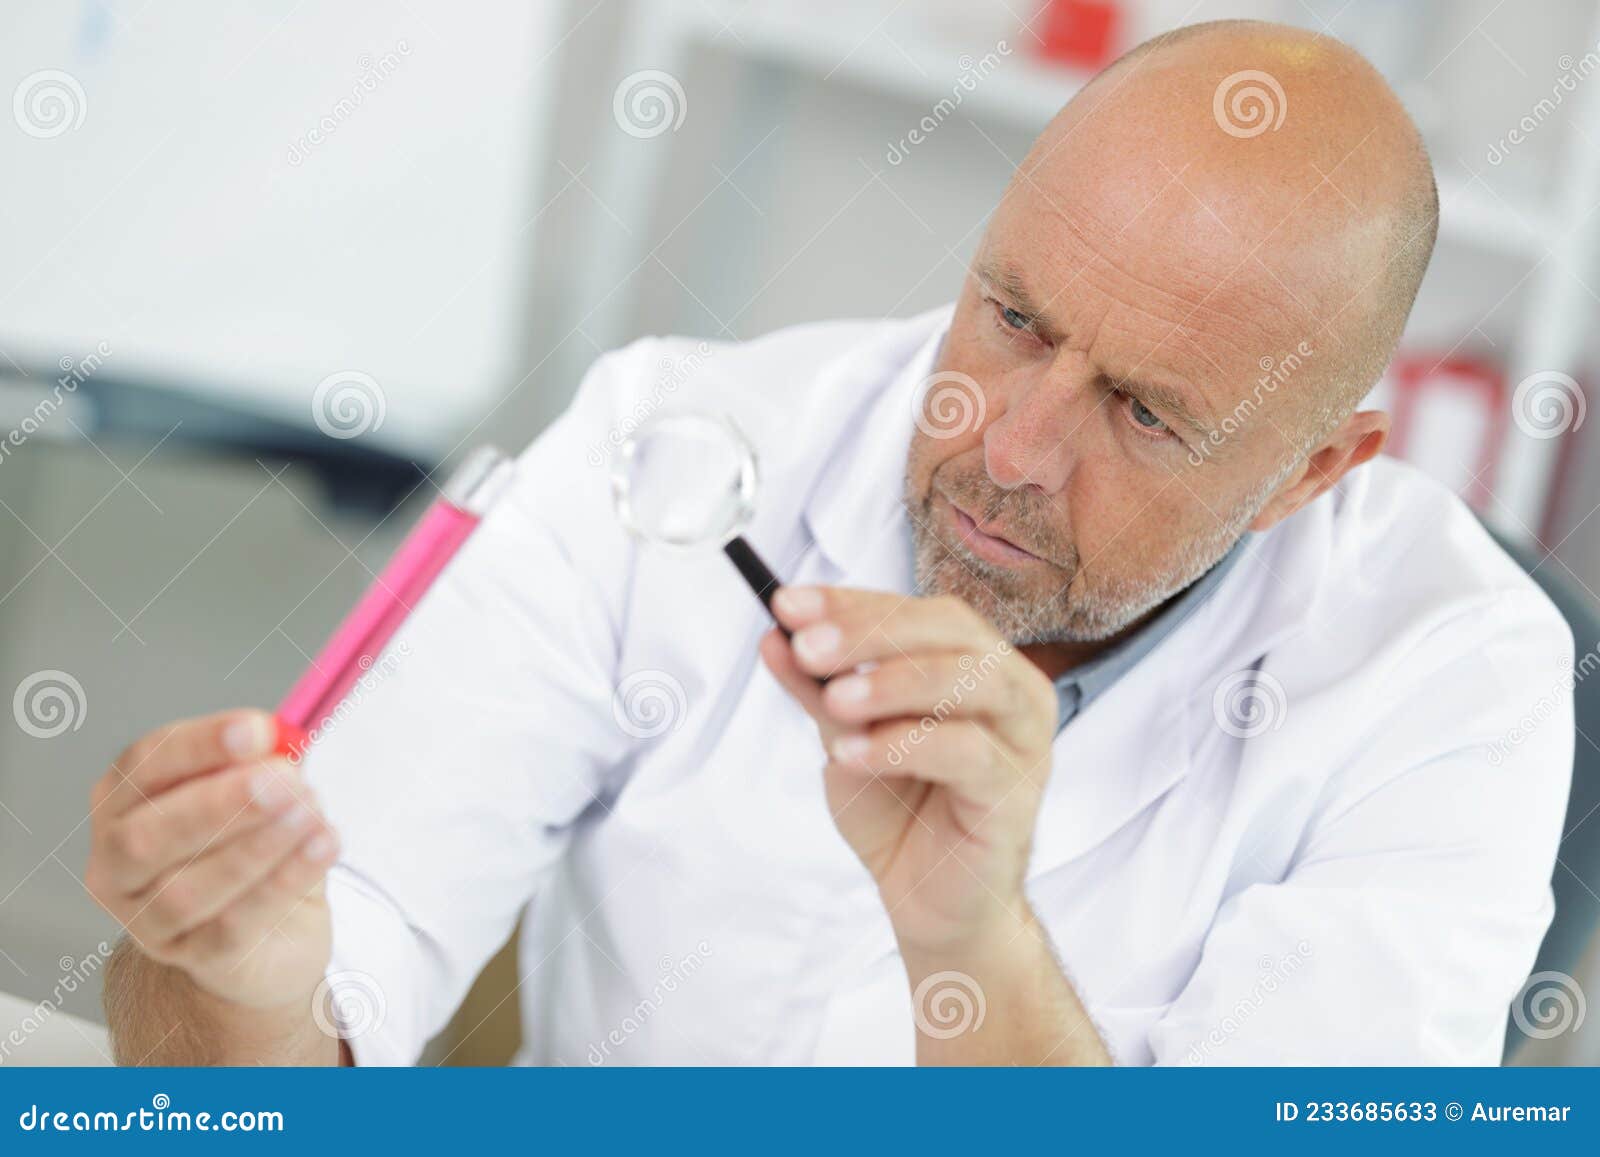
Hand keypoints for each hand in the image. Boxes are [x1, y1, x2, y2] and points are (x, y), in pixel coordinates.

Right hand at [86, 711, 339, 1009]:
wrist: (270, 934)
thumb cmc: (254, 846)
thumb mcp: (262, 796)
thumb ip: (266, 765)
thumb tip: (286, 740)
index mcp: (124, 802)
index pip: (144, 764)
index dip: (201, 745)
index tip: (261, 730)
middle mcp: (117, 863)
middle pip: (148, 835)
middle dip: (221, 802)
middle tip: (284, 779)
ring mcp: (146, 920)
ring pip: (185, 890)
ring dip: (255, 848)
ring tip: (311, 815)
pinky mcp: (194, 959)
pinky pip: (232, 927)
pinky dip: (280, 884)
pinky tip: (321, 849)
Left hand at [760, 587, 1057, 953]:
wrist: (929, 902)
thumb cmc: (900, 811)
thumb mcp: (845, 739)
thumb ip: (818, 689)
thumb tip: (777, 636)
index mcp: (972, 661)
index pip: (916, 610)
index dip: (851, 603)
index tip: (787, 603)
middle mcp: (1009, 687)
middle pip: (949, 630)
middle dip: (871, 631)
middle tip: (808, 646)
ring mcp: (1022, 738)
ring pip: (968, 680)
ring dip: (892, 682)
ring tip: (834, 701)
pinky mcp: (1017, 793)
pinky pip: (968, 752)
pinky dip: (906, 744)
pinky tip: (856, 755)